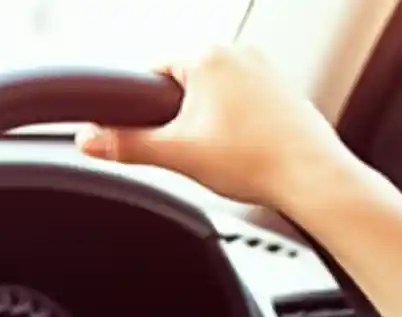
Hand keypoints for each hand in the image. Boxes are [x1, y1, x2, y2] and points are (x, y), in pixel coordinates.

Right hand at [76, 45, 354, 207]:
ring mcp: (265, 70)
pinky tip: (247, 152)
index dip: (145, 110)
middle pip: (185, 86)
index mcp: (207, 55)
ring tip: (227, 154)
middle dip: (182, 120)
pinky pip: (245, 106)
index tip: (157, 137)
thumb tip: (88, 139)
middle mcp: (238, 52)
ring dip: (211, 125)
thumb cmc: (255, 160)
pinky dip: (239, 128)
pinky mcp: (284, 91)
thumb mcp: (177, 154)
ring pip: (215, 97)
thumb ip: (126, 144)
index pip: (152, 72)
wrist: (313, 179)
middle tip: (198, 152)